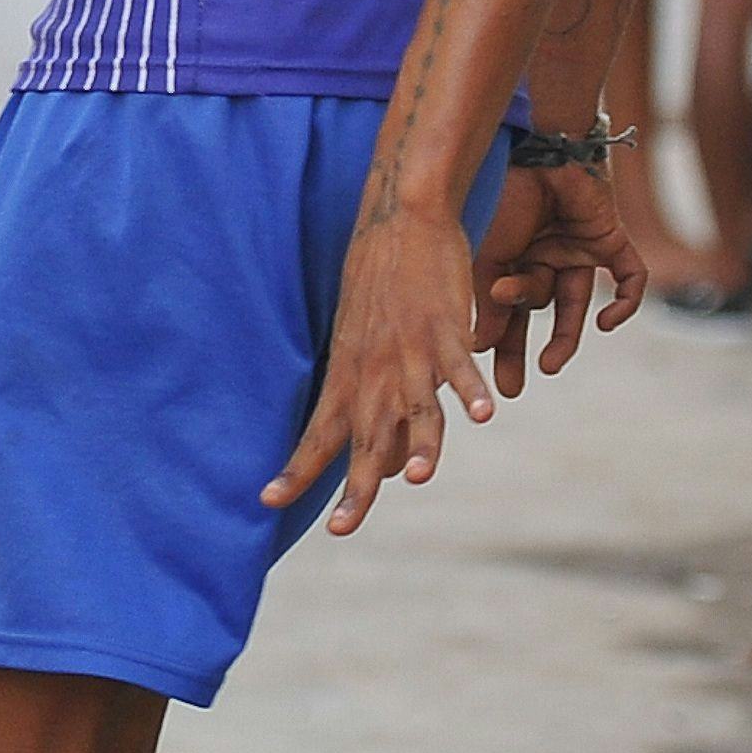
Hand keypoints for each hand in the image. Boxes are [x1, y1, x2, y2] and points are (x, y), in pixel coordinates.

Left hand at [264, 205, 494, 537]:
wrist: (400, 222)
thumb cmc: (380, 288)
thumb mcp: (361, 348)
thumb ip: (373, 408)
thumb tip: (385, 465)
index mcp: (348, 376)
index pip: (317, 435)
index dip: (295, 470)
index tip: (267, 501)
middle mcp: (374, 372)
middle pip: (365, 441)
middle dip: (354, 489)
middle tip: (340, 530)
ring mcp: (410, 352)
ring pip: (415, 410)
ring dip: (420, 445)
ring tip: (421, 478)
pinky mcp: (444, 330)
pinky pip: (458, 367)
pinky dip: (471, 390)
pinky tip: (484, 413)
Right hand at [477, 161, 646, 392]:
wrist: (542, 151)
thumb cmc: (507, 196)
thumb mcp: (489, 256)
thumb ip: (490, 302)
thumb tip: (476, 348)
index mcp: (514, 255)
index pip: (506, 308)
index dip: (498, 341)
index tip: (485, 375)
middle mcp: (545, 256)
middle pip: (539, 313)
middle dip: (525, 349)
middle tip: (513, 387)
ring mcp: (578, 249)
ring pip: (575, 301)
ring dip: (565, 334)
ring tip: (551, 363)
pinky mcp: (610, 239)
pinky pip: (628, 278)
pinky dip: (624, 304)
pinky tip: (604, 326)